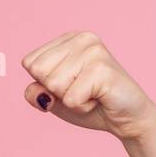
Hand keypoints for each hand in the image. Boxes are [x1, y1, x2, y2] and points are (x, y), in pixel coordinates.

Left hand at [21, 31, 155, 141]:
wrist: (126, 118)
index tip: (69, 85)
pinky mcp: (102, 69)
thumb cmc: (89, 104)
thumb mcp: (53, 99)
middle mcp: (81, 38)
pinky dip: (81, 107)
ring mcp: (93, 51)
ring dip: (70, 100)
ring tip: (91, 94)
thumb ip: (35, 92)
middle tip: (81, 90)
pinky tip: (98, 98)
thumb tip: (37, 91)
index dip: (44, 83)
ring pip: (53, 85)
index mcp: (68, 39)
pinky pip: (70, 99)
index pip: (29, 62)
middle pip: (38, 71)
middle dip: (55, 91)